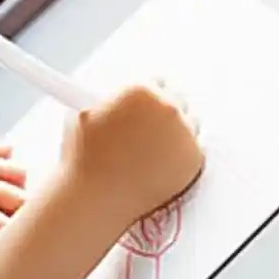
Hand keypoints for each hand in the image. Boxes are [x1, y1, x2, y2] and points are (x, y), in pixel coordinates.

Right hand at [59, 77, 203, 226]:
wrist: (95, 197)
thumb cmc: (84, 159)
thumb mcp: (84, 113)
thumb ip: (107, 101)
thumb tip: (112, 98)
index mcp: (141, 89)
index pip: (157, 82)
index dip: (149, 96)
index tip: (146, 107)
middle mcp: (167, 107)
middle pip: (177, 100)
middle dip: (163, 114)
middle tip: (150, 130)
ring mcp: (184, 134)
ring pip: (189, 125)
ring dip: (175, 134)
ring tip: (153, 152)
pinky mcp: (194, 160)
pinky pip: (193, 152)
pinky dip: (181, 159)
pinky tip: (162, 166)